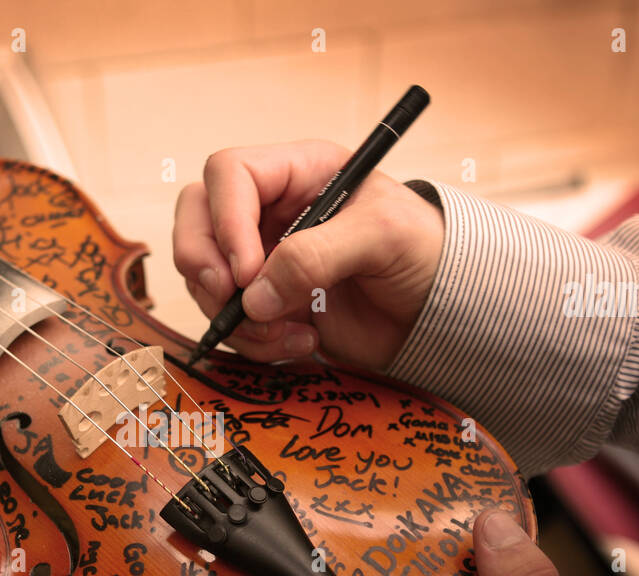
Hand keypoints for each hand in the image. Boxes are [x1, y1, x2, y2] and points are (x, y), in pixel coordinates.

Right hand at [172, 140, 442, 366]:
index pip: (229, 175)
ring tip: (290, 331)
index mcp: (298, 172)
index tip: (246, 272)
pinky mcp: (266, 302)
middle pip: (197, 219)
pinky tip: (303, 340)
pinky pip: (229, 319)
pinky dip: (254, 340)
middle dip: (204, 266)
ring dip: (236, 316)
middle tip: (230, 301)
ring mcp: (262, 258)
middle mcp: (271, 210)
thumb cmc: (426, 252)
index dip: (225, 221)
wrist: (442, 312)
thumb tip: (253, 295)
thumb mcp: (382, 235)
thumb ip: (316, 255)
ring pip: (205, 277)